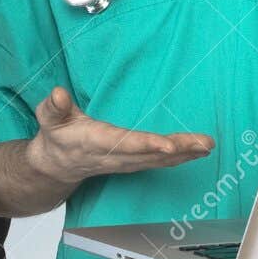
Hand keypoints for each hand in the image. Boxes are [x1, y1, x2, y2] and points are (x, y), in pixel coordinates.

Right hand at [26, 86, 212, 183]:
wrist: (58, 165)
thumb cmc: (57, 135)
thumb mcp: (49, 118)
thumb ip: (54, 107)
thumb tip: (58, 93)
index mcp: (97, 142)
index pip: (125, 143)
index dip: (146, 145)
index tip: (167, 145)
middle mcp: (115, 155)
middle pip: (151, 154)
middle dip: (179, 150)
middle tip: (204, 143)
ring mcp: (126, 162)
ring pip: (160, 161)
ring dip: (186, 153)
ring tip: (208, 145)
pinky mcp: (134, 163)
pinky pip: (160, 163)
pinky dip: (181, 158)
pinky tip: (198, 151)